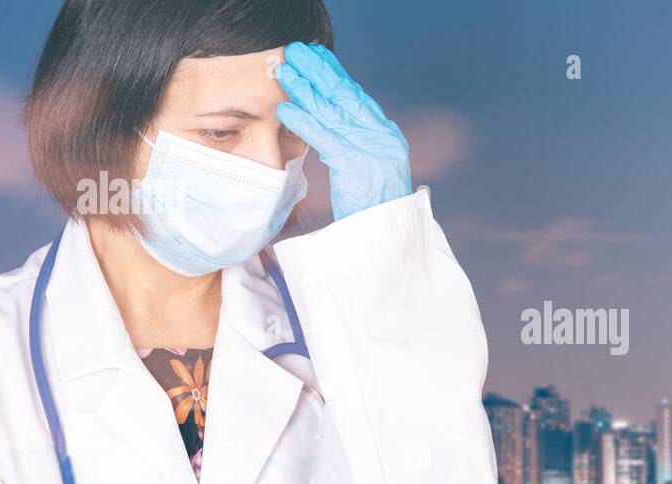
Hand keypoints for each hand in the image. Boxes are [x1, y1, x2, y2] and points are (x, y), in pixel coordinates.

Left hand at [276, 42, 411, 220]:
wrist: (387, 242)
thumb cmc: (372, 213)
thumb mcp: (366, 173)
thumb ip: (351, 147)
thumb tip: (327, 124)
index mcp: (386, 137)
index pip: (357, 97)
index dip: (335, 74)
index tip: (316, 55)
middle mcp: (382, 138)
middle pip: (346, 96)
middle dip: (320, 71)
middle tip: (296, 52)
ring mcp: (372, 150)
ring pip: (332, 112)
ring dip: (305, 90)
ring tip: (284, 73)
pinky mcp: (356, 166)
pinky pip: (324, 138)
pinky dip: (303, 121)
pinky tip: (285, 110)